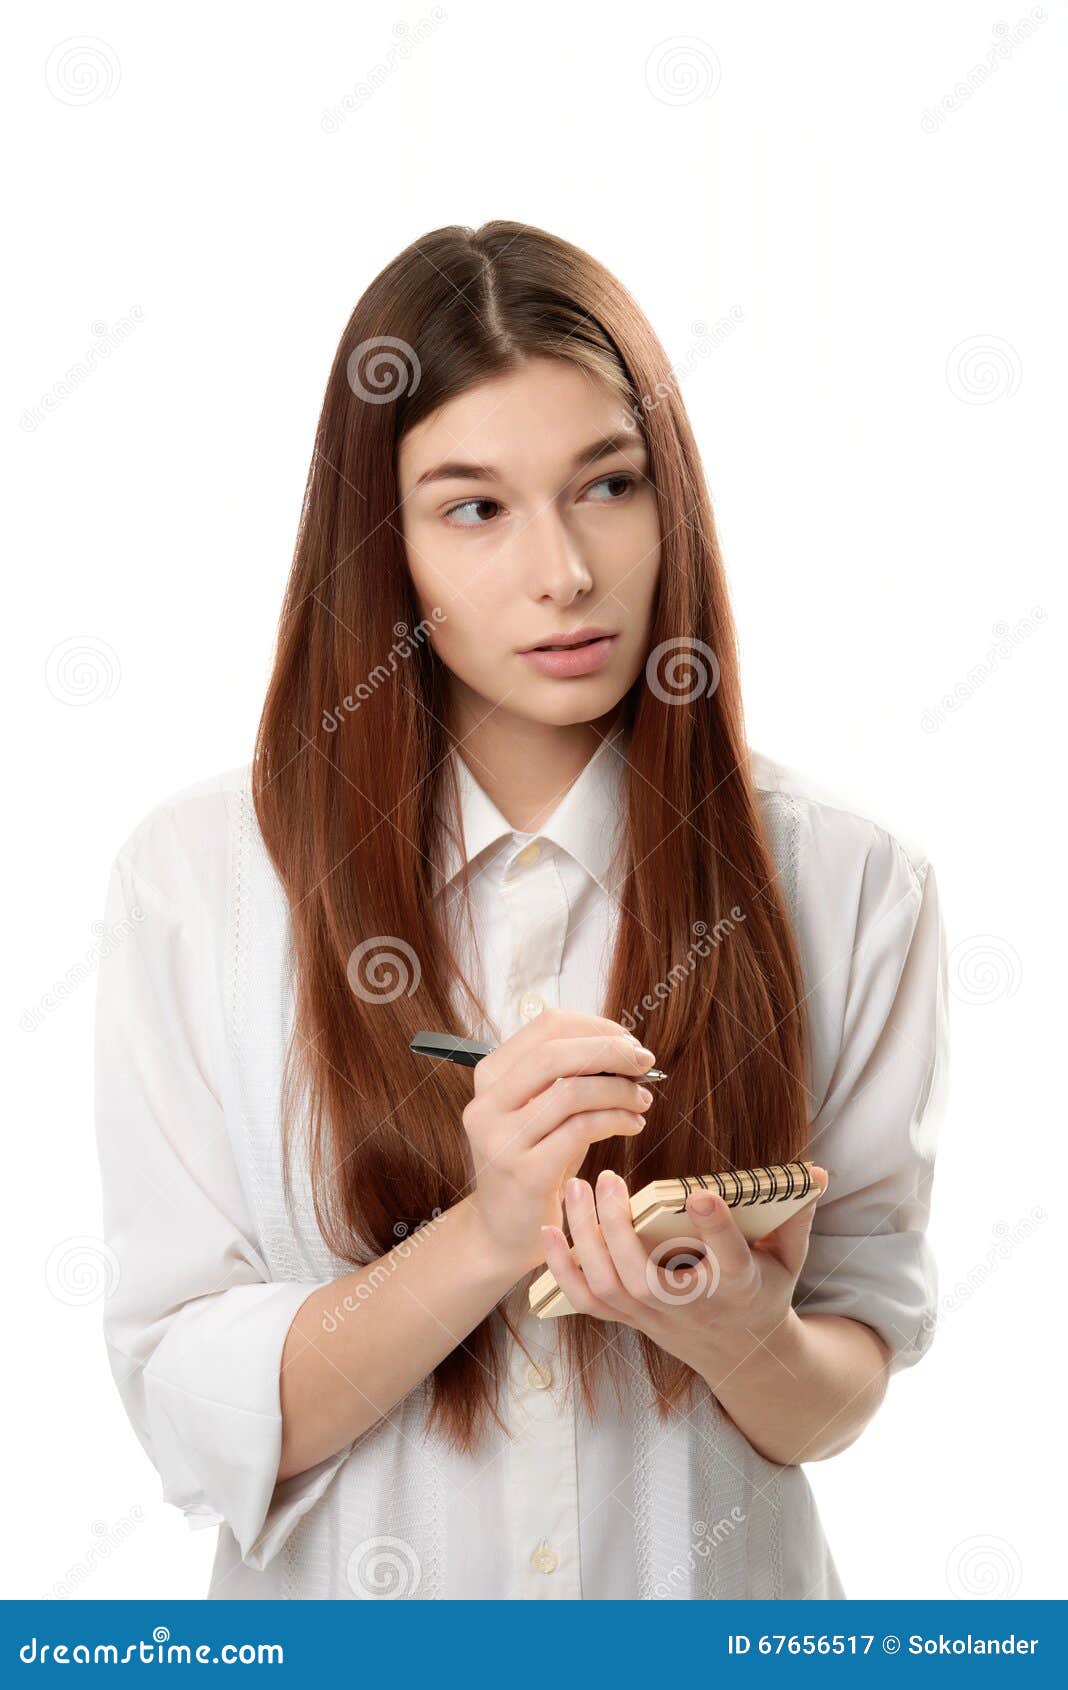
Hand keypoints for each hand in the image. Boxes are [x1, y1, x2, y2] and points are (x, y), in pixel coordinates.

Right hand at [462, 1008, 657, 1276]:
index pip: (546, 1026)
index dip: (596, 1027)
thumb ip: (571, 1076)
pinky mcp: (525, 1173)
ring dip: (619, 1090)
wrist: (503, 1231)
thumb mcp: (542, 1111)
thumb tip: (627, 1048)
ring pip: (572, 1090)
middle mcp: (487, 1104)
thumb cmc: (534, 1161)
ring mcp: (502, 1140)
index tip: (628, 1042)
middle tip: (645, 1063)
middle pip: (556, 1053)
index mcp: (489, 1077)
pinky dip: (616, 1119)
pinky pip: (581, 1129)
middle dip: (611, 1051)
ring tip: (642, 1100)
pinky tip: (632, 1124)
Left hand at [539, 1165, 828, 1374]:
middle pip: (646, 1278)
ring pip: (610, 1287)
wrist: (741, 1353)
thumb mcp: (790, 1257)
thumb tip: (816, 1170)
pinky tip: (547, 1231)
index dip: (715, 1228)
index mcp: (739, 1288)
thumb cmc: (763, 1289)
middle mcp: (692, 1308)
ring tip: (576, 1188)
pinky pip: (588, 1302)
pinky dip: (562, 1271)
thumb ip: (797, 1214)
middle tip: (607, 1177)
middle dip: (618, 1230)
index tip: (699, 1193)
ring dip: (585, 1241)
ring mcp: (655, 1317)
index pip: (729, 1260)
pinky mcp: (630, 1319)